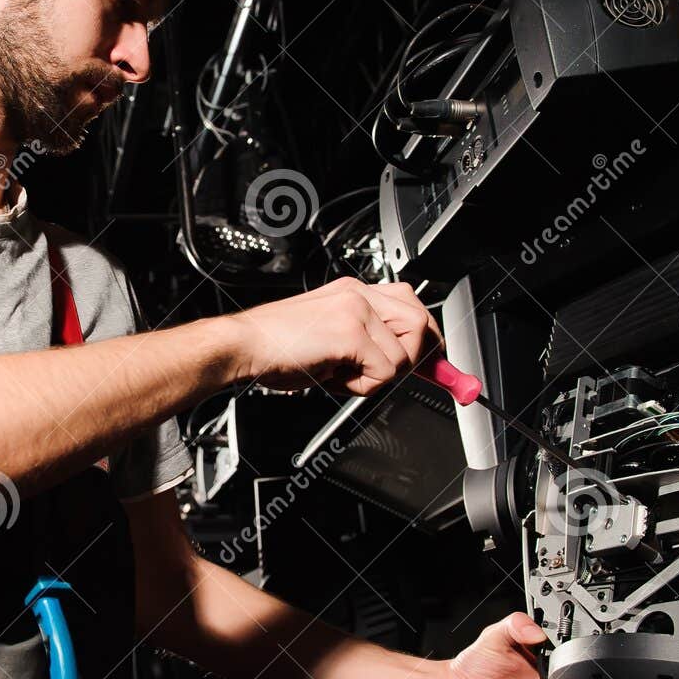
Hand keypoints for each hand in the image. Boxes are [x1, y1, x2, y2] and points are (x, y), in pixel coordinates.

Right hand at [222, 276, 439, 395]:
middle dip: (411, 359)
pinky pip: (385, 371)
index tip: (435, 362)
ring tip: (342, 373)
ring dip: (377, 377)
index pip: (410, 304)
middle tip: (380, 374)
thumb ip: (367, 343)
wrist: (244, 345)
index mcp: (354, 292)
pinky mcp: (352, 333)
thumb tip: (405, 364)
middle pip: (420, 324)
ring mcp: (357, 310)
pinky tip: (334, 376)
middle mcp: (360, 294)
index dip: (425, 336)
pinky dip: (362, 386)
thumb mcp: (331, 340)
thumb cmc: (277, 347)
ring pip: (404, 355)